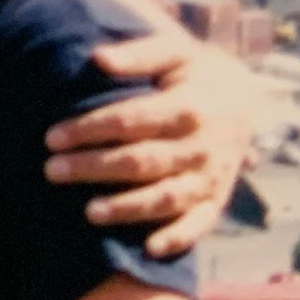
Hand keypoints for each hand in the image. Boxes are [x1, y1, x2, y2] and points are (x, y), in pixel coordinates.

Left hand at [44, 2, 264, 258]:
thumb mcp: (173, 52)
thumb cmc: (195, 73)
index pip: (130, 121)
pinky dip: (178, 238)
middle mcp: (202, 146)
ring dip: (128, 208)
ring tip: (87, 212)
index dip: (88, 129)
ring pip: (166, 198)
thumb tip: (97, 59)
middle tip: (51, 171)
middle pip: (141, 162)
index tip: (52, 137)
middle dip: (93, 168)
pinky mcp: (217, 199)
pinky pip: (200, 224)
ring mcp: (210, 176)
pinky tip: (149, 248)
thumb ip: (138, 54)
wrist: (248, 98)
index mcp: (188, 106)